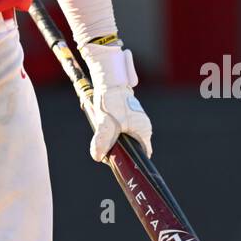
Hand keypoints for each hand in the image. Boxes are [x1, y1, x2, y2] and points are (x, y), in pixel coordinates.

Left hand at [78, 41, 152, 162]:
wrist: (110, 79)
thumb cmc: (111, 100)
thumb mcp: (105, 123)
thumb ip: (102, 141)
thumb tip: (97, 156)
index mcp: (143, 131)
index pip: (142, 155)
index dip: (130, 161)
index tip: (117, 162)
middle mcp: (143, 127)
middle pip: (132, 148)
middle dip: (119, 150)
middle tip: (105, 150)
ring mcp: (137, 121)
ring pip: (125, 138)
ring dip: (114, 140)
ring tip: (104, 136)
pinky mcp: (129, 116)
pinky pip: (122, 130)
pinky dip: (113, 131)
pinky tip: (104, 127)